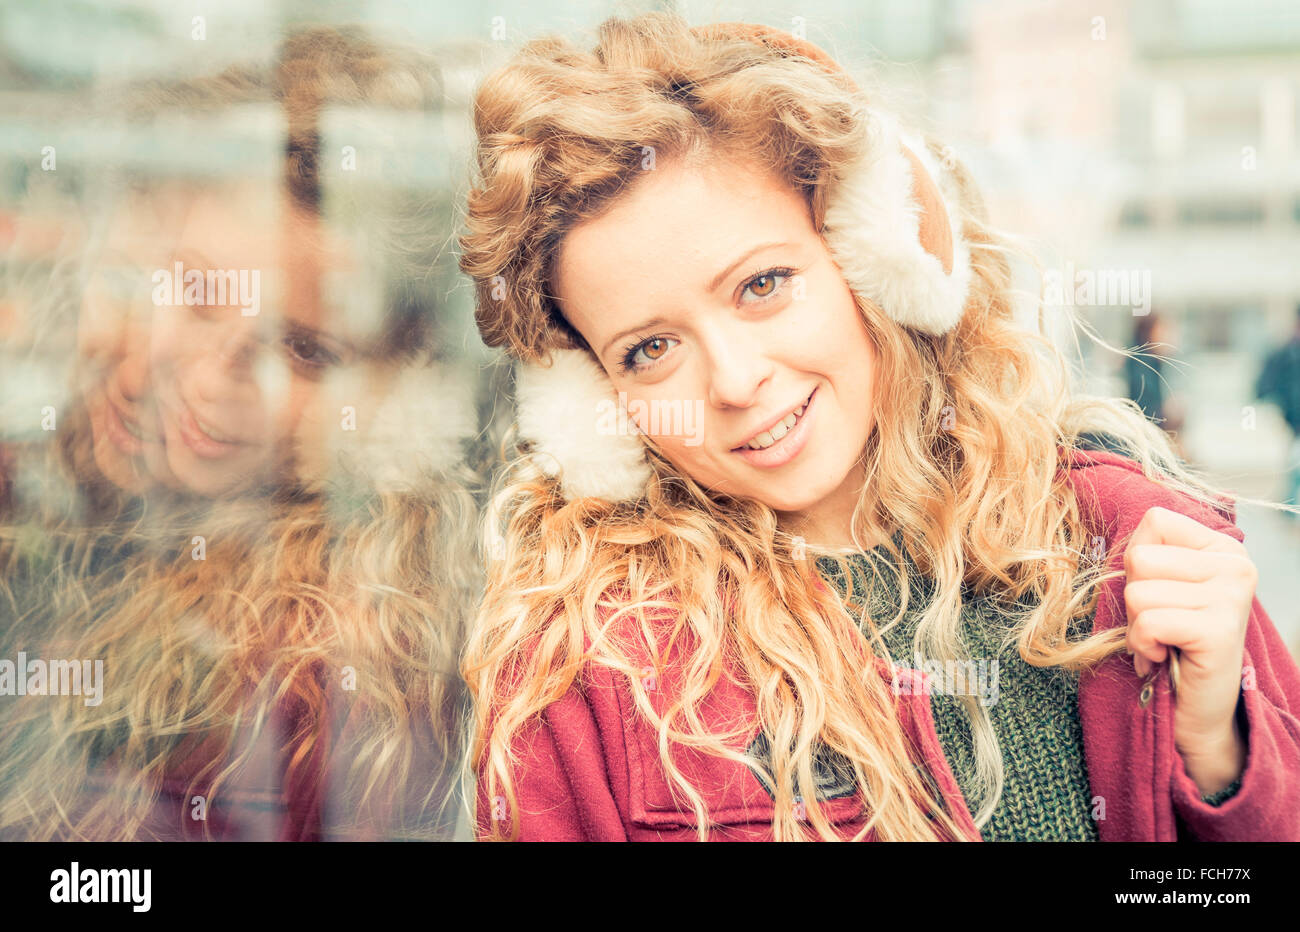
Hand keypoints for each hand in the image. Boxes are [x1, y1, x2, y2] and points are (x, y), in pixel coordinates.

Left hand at [1123, 506, 1253, 795]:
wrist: (1194, 709)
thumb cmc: (1168, 642)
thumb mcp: (1158, 587)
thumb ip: (1146, 553)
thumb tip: (1101, 512)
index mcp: (1221, 546)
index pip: (1154, 521)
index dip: (1138, 561)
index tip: (1159, 593)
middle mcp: (1236, 565)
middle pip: (1139, 558)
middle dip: (1134, 598)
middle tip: (1160, 626)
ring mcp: (1232, 596)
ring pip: (1138, 593)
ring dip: (1138, 627)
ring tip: (1164, 644)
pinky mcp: (1220, 630)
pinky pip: (1149, 623)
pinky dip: (1144, 647)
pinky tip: (1165, 658)